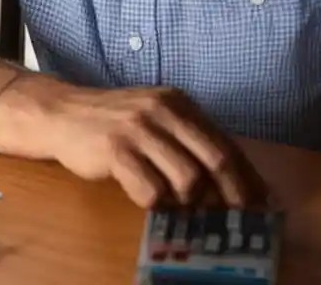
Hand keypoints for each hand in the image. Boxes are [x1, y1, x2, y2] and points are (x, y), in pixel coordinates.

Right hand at [38, 84, 267, 207]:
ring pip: (187, 179)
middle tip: (234, 217)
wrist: (60, 113)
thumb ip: (185, 138)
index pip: (225, 143)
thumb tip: (230, 176)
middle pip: (216, 159)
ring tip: (176, 205)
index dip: (247, 176)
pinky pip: (150, 190)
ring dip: (187, 201)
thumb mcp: (153, 117)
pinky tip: (144, 196)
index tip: (260, 202)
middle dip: (232, 194)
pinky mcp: (116, 151)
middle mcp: (162, 111)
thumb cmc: (110, 121)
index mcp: (178, 103)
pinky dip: (154, 202)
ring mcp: (139, 130)